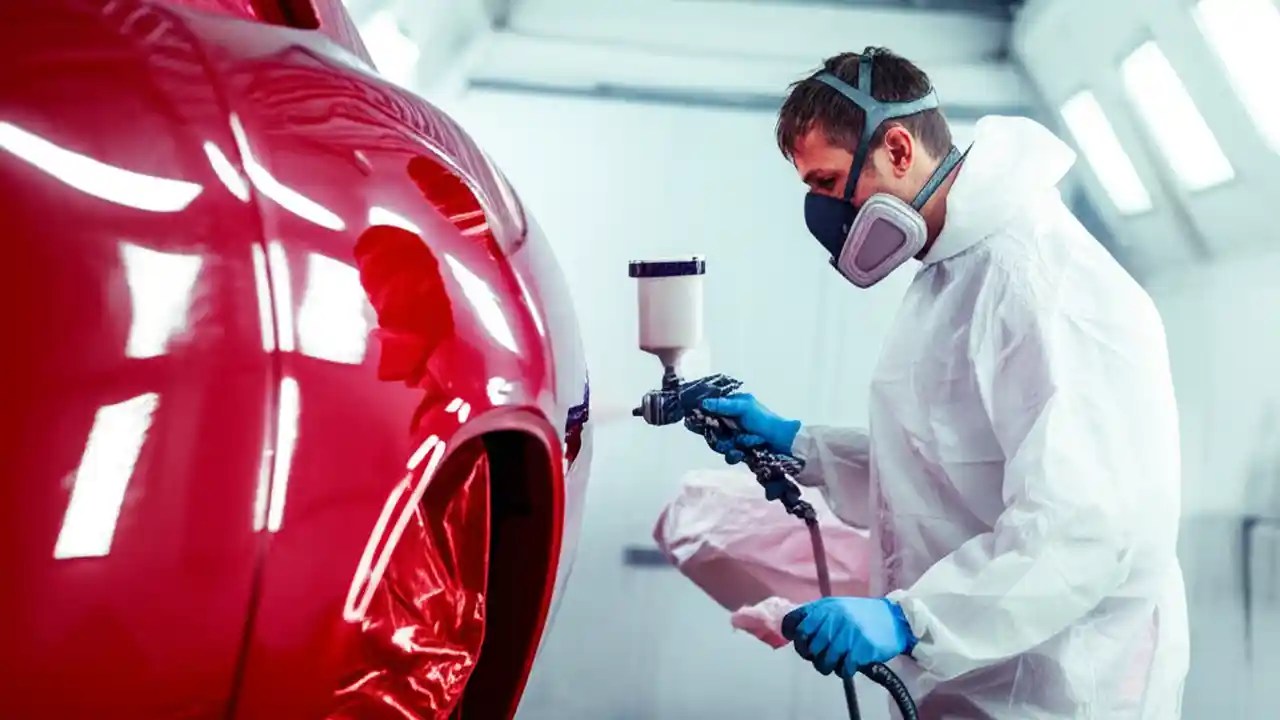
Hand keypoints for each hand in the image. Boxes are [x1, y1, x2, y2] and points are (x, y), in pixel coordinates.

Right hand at [699, 393, 800, 462]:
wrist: (782, 443)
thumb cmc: (764, 421)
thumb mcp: (745, 408)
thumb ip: (724, 405)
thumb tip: (703, 403)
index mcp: (731, 407)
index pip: (709, 410)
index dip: (703, 416)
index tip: (699, 421)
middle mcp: (730, 422)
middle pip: (710, 430)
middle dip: (720, 435)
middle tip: (731, 434)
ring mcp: (733, 437)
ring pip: (718, 444)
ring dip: (732, 445)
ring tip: (746, 443)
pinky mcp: (738, 451)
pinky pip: (728, 456)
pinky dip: (736, 455)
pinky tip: (743, 453)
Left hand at [781, 597, 915, 678]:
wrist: (896, 619)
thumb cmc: (864, 615)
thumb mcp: (838, 607)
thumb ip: (818, 615)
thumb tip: (795, 630)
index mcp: (825, 607)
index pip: (794, 622)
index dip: (792, 635)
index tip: (799, 641)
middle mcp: (833, 619)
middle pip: (805, 646)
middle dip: (810, 655)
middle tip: (820, 655)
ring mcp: (846, 635)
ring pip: (822, 661)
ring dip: (827, 666)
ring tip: (836, 662)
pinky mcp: (859, 651)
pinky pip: (842, 669)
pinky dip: (844, 670)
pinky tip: (850, 663)